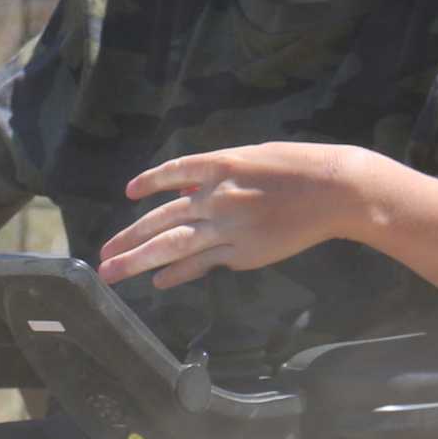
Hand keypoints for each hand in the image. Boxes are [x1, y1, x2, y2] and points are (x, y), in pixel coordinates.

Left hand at [97, 142, 376, 289]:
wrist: (335, 190)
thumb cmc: (299, 168)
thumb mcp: (253, 158)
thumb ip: (217, 175)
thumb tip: (183, 192)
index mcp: (220, 165)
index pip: (173, 172)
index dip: (150, 182)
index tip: (129, 192)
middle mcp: (216, 196)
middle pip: (161, 219)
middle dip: (128, 238)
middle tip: (102, 256)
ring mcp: (227, 227)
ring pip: (173, 246)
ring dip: (138, 260)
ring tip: (112, 272)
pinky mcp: (243, 252)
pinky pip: (202, 264)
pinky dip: (177, 273)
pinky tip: (158, 281)